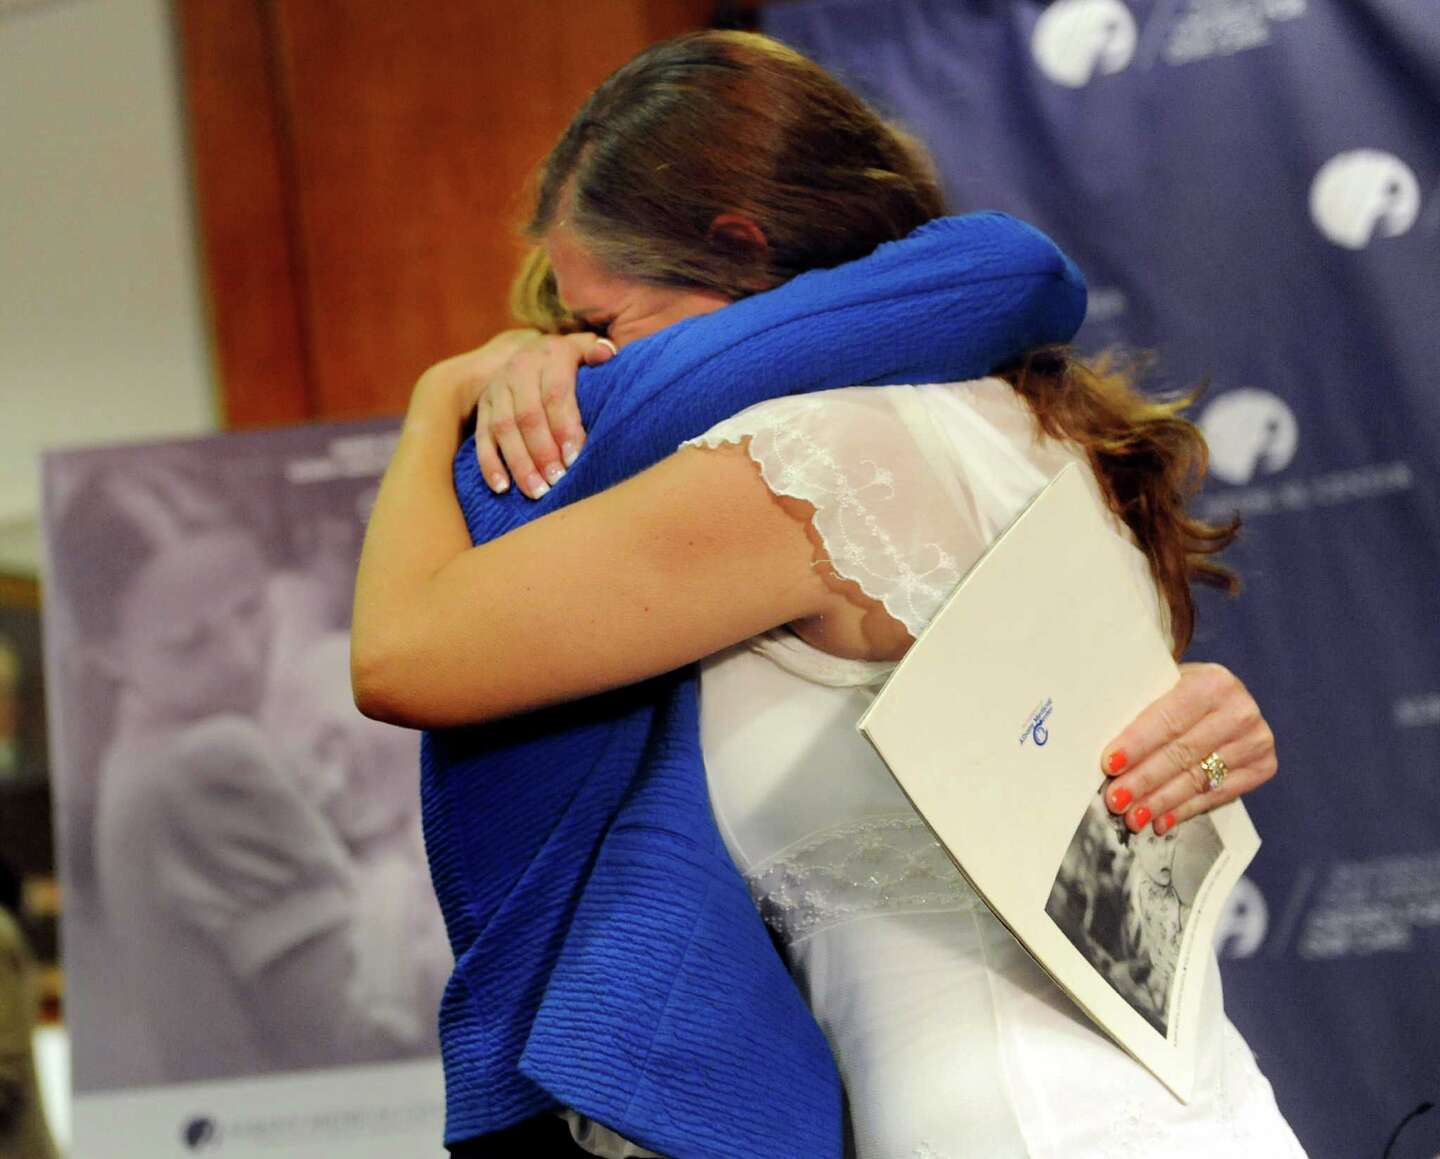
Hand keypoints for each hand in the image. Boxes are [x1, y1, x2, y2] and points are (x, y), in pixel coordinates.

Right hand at [472, 331, 615, 498]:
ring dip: (519, 463)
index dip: (564, 427)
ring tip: (537, 491)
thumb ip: (598, 351)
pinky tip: (503, 488)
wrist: (532, 348)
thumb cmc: (572, 359)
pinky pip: (482, 438)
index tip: (575, 457)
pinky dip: (490, 465)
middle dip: (543, 452)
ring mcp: (497, 388)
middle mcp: (519, 369)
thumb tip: (606, 354)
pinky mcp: (482, 407)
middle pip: (528, 415)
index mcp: (550, 354)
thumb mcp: (586, 348)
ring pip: (504, 429)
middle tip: (557, 480)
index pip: (555, 394)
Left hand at [1099, 662, 1275, 835]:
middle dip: (1144, 781)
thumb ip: (1141, 711)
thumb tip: (1107, 755)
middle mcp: (1240, 711)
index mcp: (1213, 682)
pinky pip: (1216, 795)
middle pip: (1182, 754)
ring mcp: (1255, 740)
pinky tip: (1161, 820)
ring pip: (1197, 779)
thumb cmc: (1179, 691)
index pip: (1168, 720)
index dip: (1138, 745)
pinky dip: (1184, 809)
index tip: (1110, 765)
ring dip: (1161, 802)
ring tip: (1134, 817)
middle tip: (1116, 801)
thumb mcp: (1162, 685)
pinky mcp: (1262, 766)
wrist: (1222, 696)